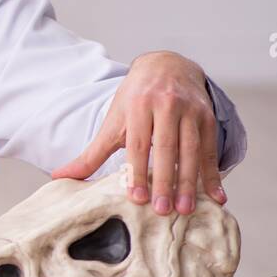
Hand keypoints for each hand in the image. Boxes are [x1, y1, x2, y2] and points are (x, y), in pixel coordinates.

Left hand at [51, 50, 225, 214]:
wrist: (166, 66)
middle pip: (166, 148)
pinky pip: (210, 149)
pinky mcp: (208, 117)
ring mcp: (190, 111)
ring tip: (185, 209)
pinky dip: (213, 174)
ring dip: (190, 182)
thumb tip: (59, 176)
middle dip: (164, 181)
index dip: (137, 171)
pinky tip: (217, 197)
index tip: (137, 198)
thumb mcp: (113, 121)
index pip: (138, 144)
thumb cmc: (135, 100)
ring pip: (190, 150)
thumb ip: (92, 153)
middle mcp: (166, 105)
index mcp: (138, 106)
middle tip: (162, 210)